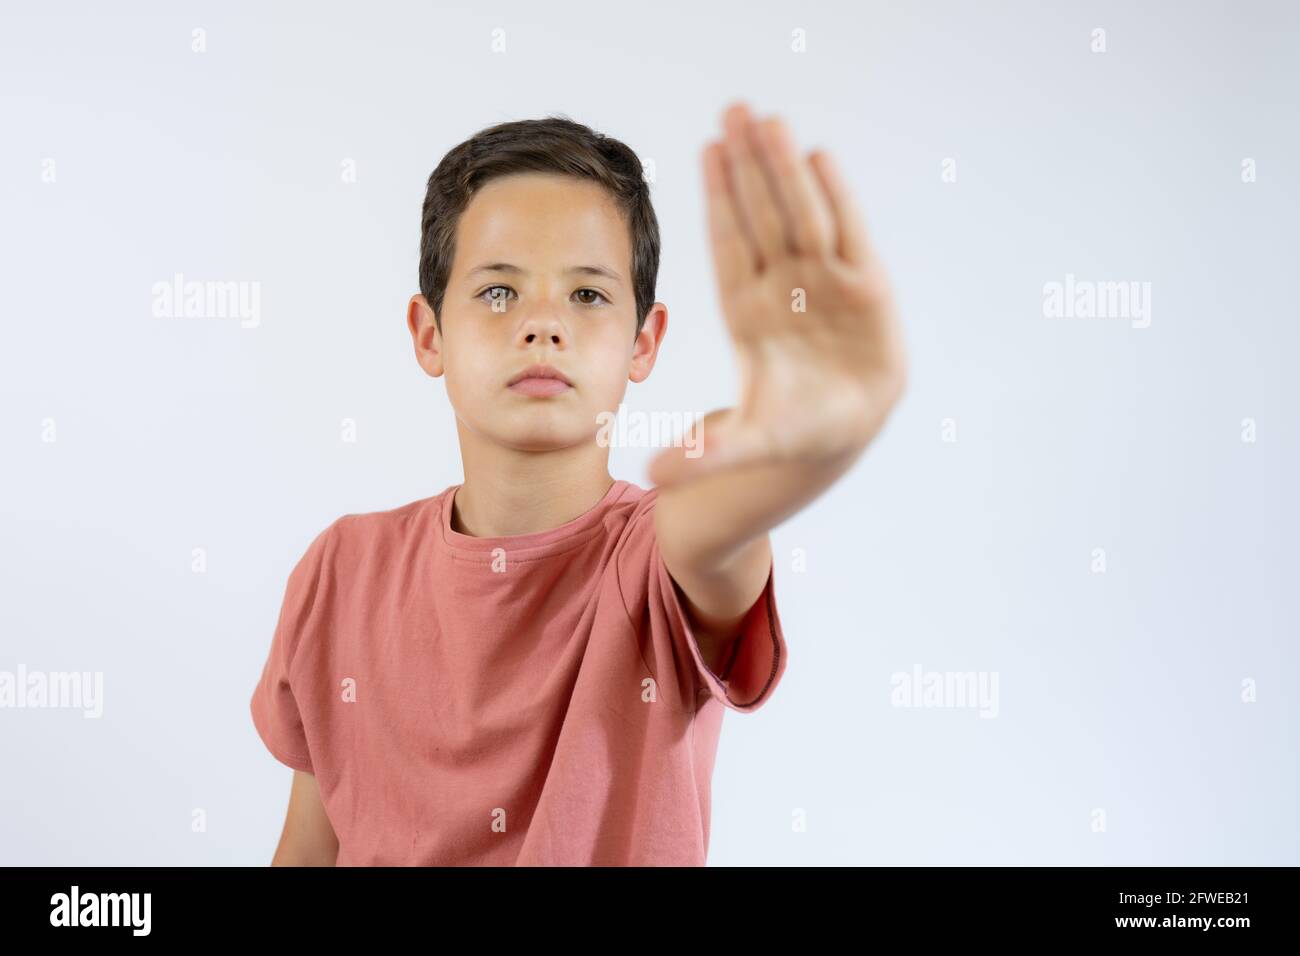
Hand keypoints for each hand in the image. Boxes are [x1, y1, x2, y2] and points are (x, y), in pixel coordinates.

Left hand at [648, 102, 907, 487]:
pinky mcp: (865, 287)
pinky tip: (820, 156)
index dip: (722, 200)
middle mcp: (782, 287)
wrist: (837, 434)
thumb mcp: (744, 444)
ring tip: (767, 118)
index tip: (709, 153)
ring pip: (802, 214)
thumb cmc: (787, 432)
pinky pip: (849, 233)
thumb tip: (653, 478)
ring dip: (786, 168)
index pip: (732, 244)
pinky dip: (836, 196)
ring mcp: (823, 283)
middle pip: (764, 215)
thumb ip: (704, 454)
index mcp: (747, 313)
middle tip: (735, 110)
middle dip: (751, 166)